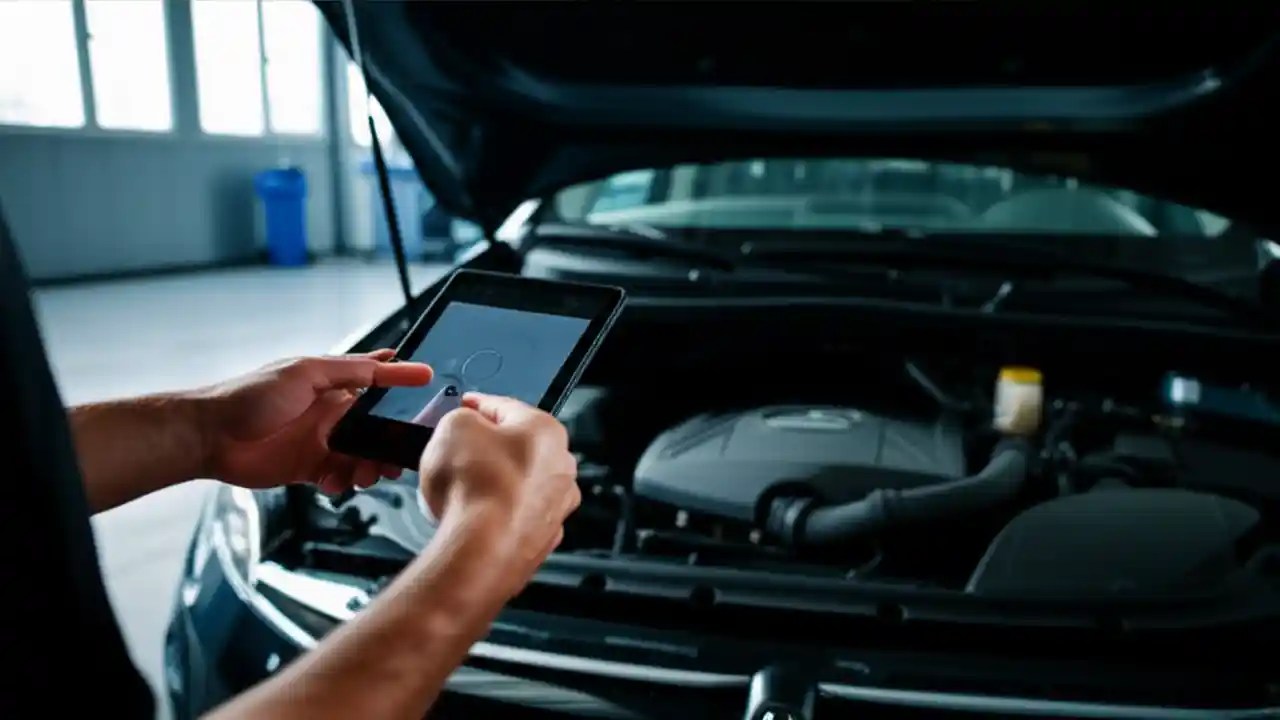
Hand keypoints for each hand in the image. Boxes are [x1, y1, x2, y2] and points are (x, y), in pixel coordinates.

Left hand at [200, 350, 432, 493]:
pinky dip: (342, 482)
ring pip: (362, 456)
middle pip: (377, 428)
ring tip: (364, 474)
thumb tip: (401, 360)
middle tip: (397, 456)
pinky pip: (339, 477)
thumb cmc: (251, 396)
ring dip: (370, 466)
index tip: (429, 396)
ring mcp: (320, 441)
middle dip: (391, 443)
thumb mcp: (308, 373)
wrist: (208, 436)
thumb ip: (356, 370)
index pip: (379, 382)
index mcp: (334, 384)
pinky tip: (333, 481)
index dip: (403, 388)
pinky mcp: (308, 468)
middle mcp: (331, 412)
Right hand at [418, 392, 579, 595]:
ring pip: (520, 485)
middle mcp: (560, 468)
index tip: (464, 407)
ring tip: (460, 490)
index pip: (507, 408)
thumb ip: (461, 418)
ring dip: (495, 483)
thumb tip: (464, 425)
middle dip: (489, 447)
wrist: (480, 551)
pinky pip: (515, 518)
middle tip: (457, 451)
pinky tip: (473, 519)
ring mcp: (555, 508)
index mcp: (546, 431)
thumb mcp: (453, 426)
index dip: (478, 405)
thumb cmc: (473, 487)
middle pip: (518, 448)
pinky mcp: (542, 540)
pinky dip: (497, 516)